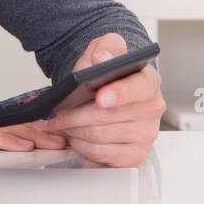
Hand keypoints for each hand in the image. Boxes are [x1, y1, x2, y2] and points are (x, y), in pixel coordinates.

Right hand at [0, 70, 67, 151]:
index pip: (0, 120)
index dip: (28, 125)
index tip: (50, 128)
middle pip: (10, 122)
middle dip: (40, 130)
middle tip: (68, 135)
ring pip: (3, 129)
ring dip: (33, 136)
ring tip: (58, 142)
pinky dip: (7, 142)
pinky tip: (24, 146)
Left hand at [35, 33, 163, 166]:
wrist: (106, 90)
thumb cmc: (107, 72)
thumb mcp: (105, 50)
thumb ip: (106, 48)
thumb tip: (101, 58)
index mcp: (148, 82)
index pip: (138, 88)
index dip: (119, 94)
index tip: (100, 97)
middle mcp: (152, 109)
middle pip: (107, 117)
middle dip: (73, 115)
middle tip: (52, 113)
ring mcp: (146, 134)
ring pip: (100, 137)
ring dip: (73, 131)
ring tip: (57, 123)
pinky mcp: (135, 154)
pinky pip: (102, 155)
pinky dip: (81, 146)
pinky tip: (72, 136)